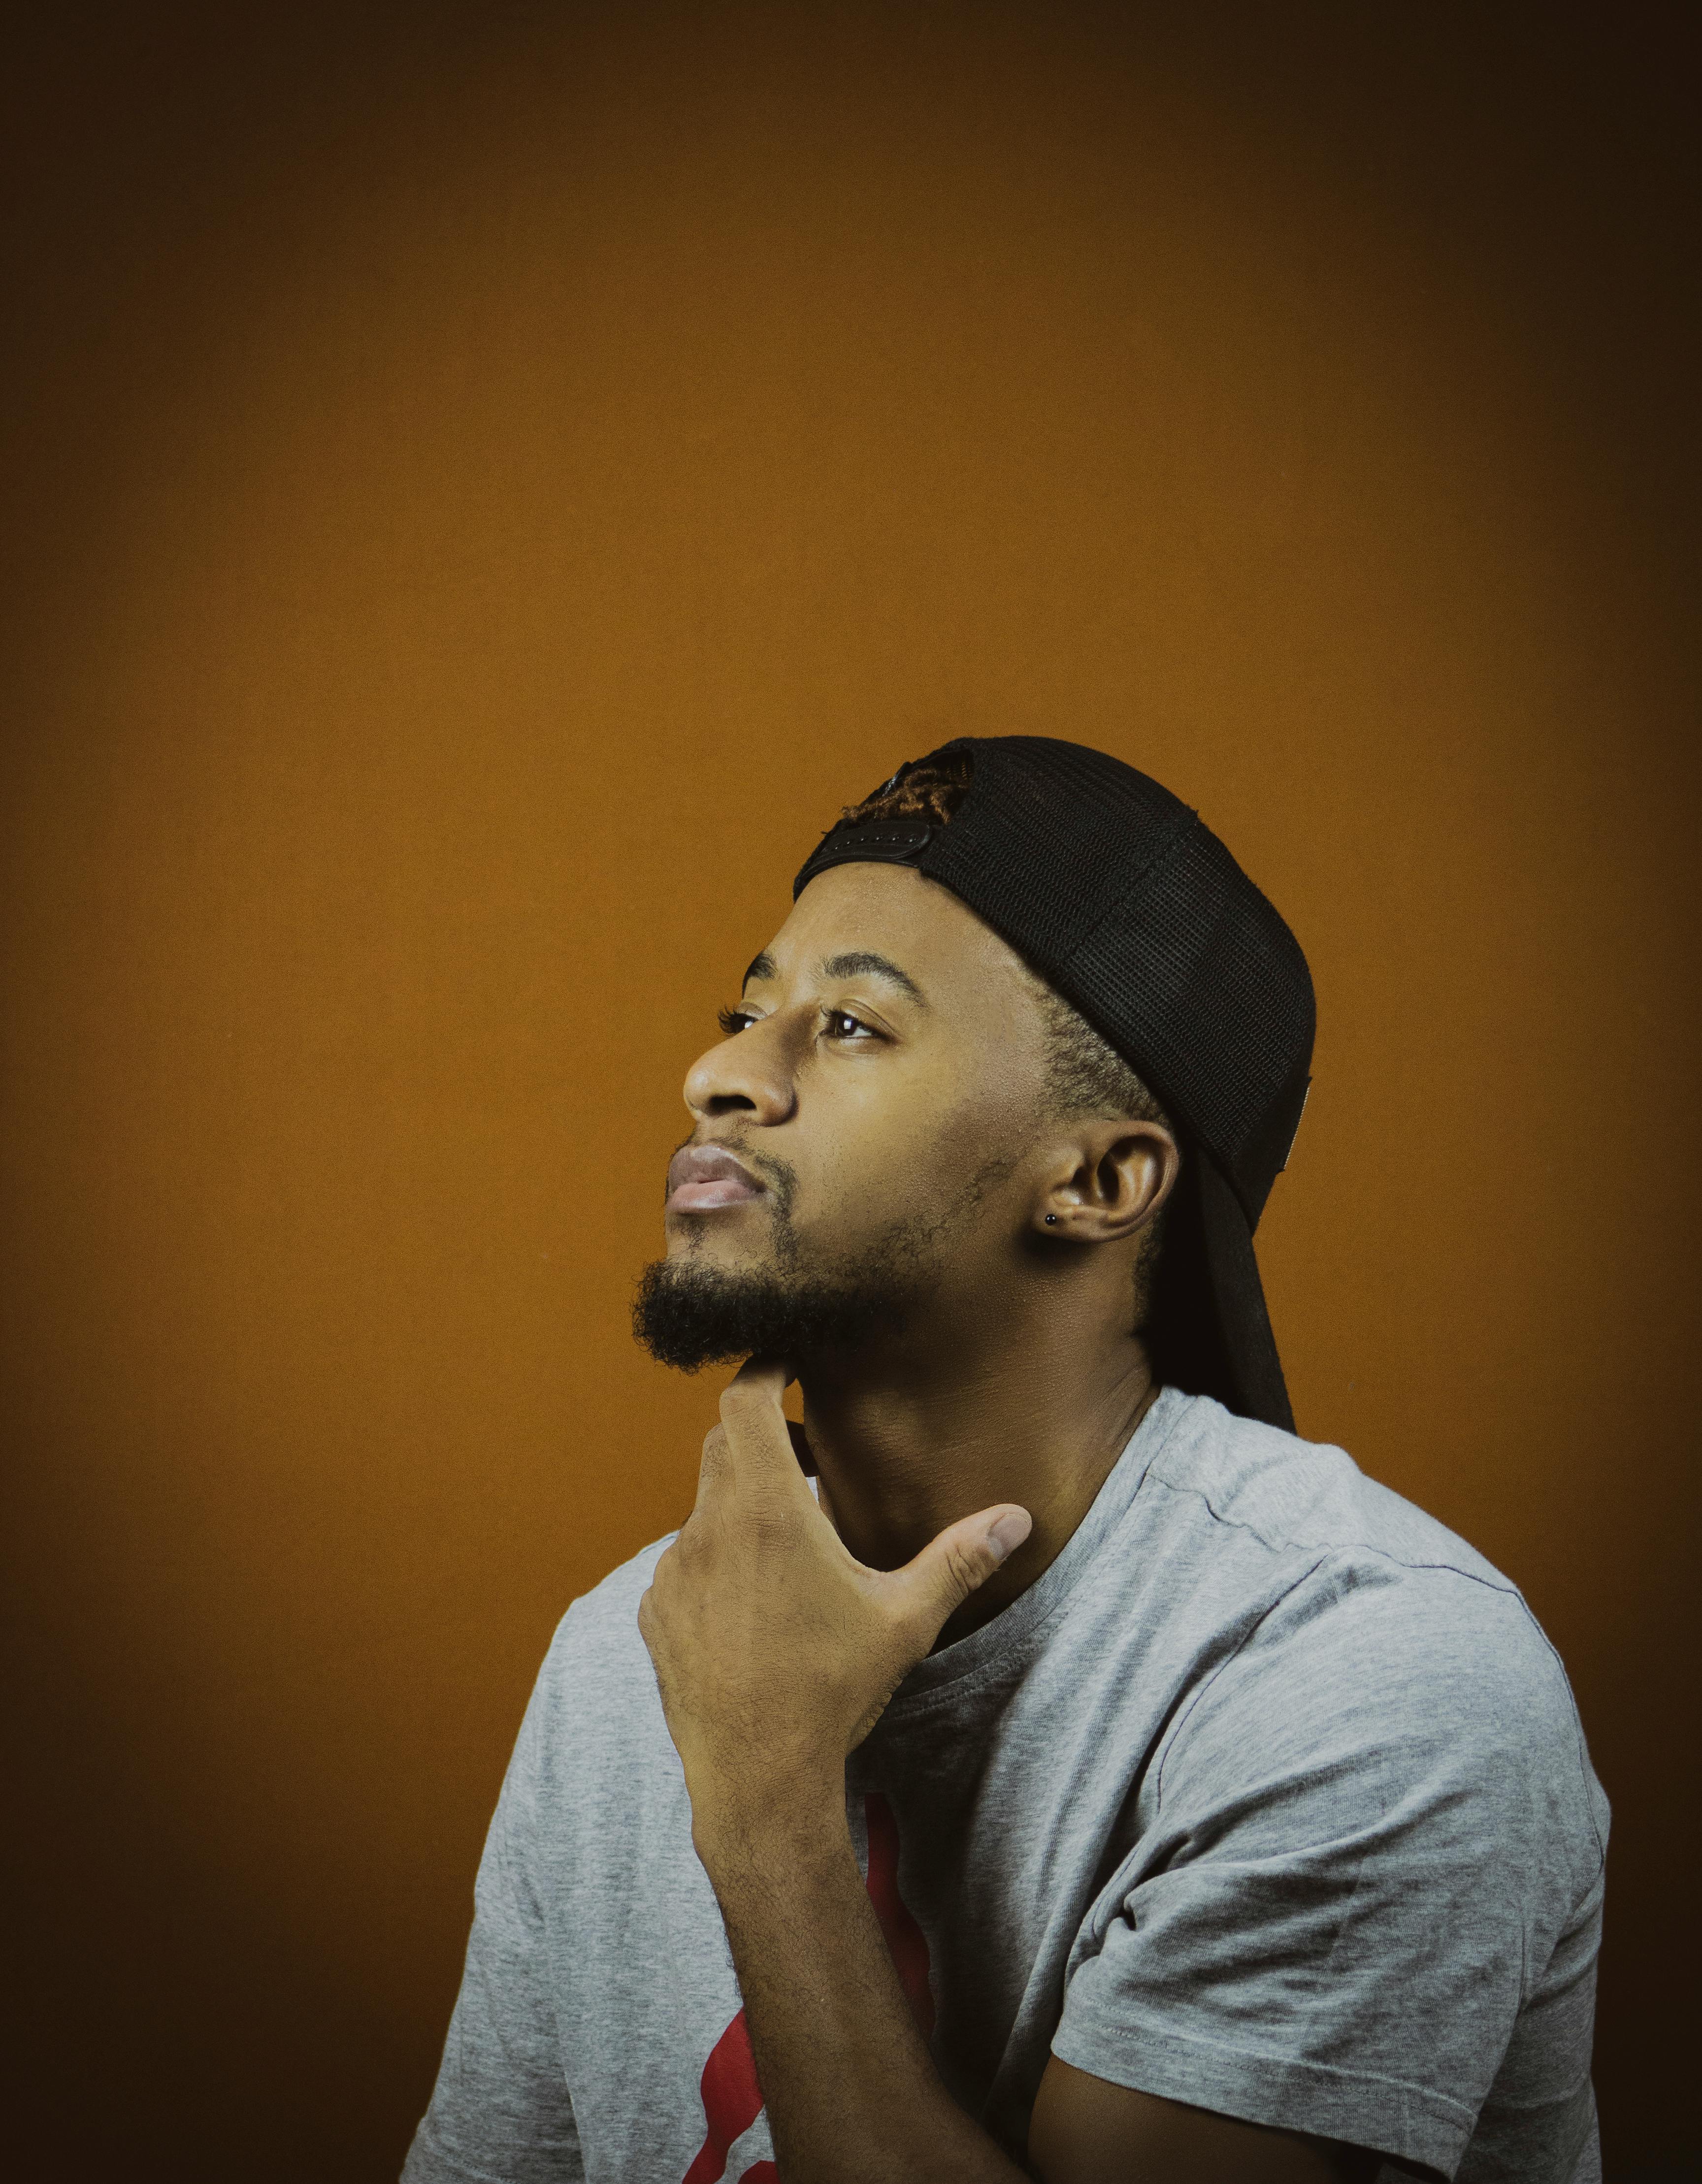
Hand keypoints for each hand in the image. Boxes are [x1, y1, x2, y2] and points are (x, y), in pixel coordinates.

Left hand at [638, 1360, 1030, 1837]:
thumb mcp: (905, 1620)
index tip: (785, 1356)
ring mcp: (674, 1572)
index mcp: (768, 1511)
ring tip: (791, 1539)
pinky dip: (718, 1557)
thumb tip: (1017, 1518)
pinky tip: (756, 1599)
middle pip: (722, 1443)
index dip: (761, 1365)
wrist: (757, 1779)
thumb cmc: (833, 1691)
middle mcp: (709, 1528)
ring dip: (742, 1503)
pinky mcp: (656, 1613)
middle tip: (807, 1448)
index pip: (743, 1400)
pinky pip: (684, 1560)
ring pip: (704, 1505)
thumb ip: (959, 1559)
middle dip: (762, 1432)